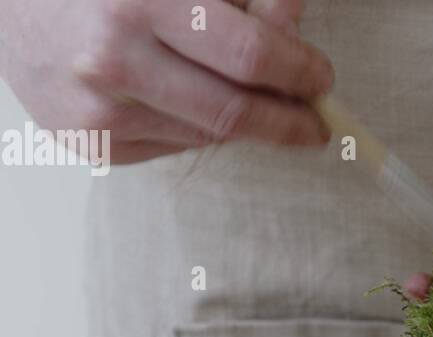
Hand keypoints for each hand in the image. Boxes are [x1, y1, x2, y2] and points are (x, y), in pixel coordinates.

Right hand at [1, 0, 332, 163]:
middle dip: (289, 121)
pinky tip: (186, 101)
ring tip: (252, 101)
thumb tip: (296, 29)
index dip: (299, 73)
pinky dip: (197, 128)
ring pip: (209, 136)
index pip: (250, 57)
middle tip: (314, 121)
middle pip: (235, 114)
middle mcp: (112, 63)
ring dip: (245, 124)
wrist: (8, 4)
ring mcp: (96, 111)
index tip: (321, 79)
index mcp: (138, 3)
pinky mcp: (89, 143)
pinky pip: (174, 146)